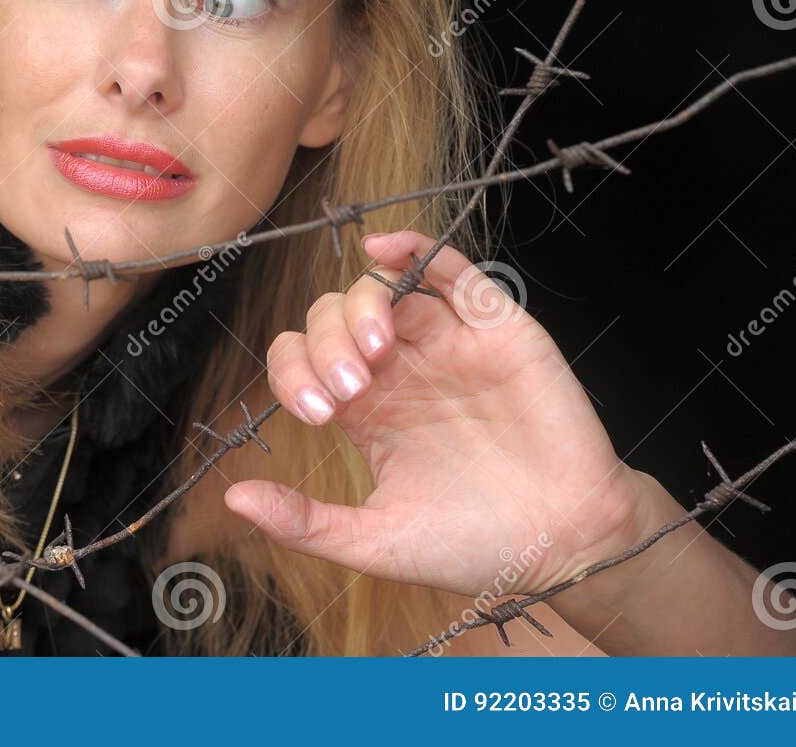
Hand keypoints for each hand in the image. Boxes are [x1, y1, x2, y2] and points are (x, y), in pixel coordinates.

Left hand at [224, 229, 652, 601]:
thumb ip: (305, 521)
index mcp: (365, 408)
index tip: (316, 414)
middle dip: (326, 345)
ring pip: (384, 289)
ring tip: (374, 354)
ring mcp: (446, 343)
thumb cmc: (471, 544)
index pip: (304, 359)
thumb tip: (233, 498)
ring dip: (362, 308)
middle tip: (348, 393)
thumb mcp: (374, 540)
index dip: (295, 372)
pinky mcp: (495, 329)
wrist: (563, 547)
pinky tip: (386, 251)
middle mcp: (400, 368)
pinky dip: (416, 249)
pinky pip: (450, 270)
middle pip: (334, 317)